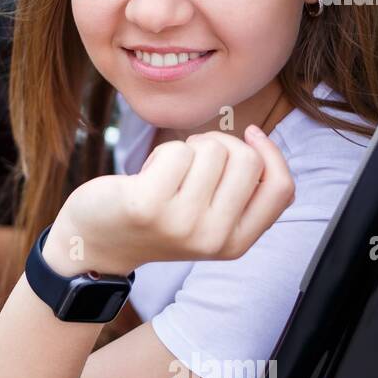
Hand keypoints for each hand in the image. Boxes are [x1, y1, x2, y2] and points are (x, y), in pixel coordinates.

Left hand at [43, 125, 294, 276]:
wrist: (96, 242)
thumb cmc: (157, 218)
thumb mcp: (208, 219)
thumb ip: (240, 193)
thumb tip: (260, 140)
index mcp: (235, 244)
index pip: (281, 189)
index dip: (272, 154)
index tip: (251, 134)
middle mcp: (212, 239)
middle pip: (247, 160)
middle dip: (220, 145)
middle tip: (192, 160)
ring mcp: (180, 224)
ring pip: (212, 149)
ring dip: (187, 149)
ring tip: (165, 174)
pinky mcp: (147, 205)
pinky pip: (176, 150)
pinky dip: (161, 153)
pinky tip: (146, 176)